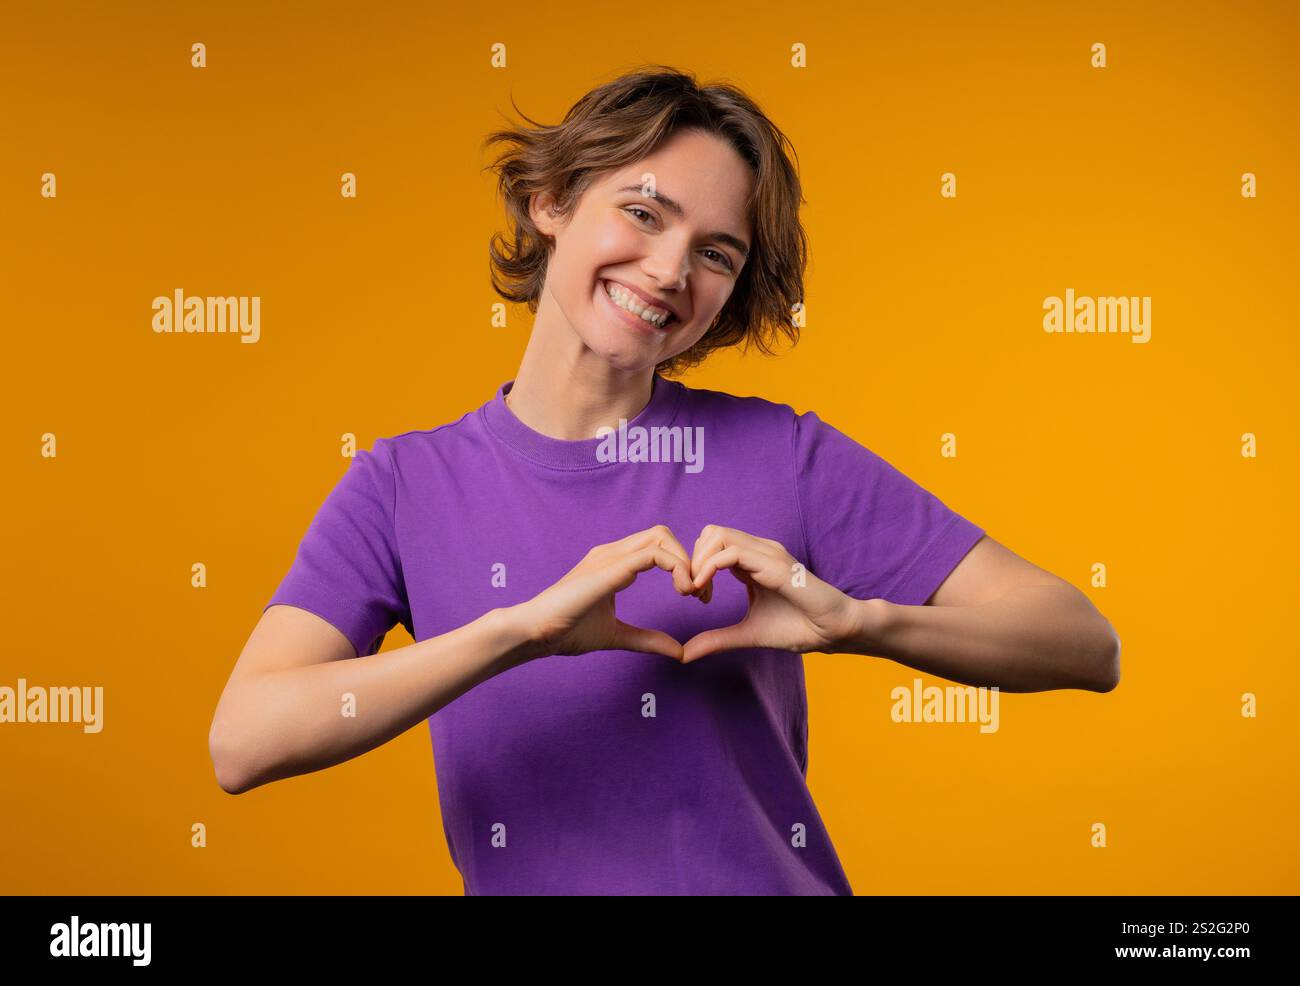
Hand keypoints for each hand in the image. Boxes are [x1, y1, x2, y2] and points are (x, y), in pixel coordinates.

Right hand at [512, 525, 705, 661]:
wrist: (536, 632)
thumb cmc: (566, 631)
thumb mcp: (617, 635)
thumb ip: (647, 640)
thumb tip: (678, 651)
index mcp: (614, 563)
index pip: (657, 546)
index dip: (682, 565)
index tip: (694, 595)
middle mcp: (613, 553)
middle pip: (663, 534)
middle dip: (689, 558)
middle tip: (699, 593)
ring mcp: (611, 556)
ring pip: (662, 537)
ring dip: (686, 561)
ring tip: (691, 592)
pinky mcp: (611, 568)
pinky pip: (654, 554)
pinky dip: (677, 567)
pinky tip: (682, 591)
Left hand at [681, 525, 863, 663]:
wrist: (833, 631)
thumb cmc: (798, 628)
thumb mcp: (747, 634)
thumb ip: (717, 639)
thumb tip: (685, 654)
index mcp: (752, 561)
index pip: (712, 544)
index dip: (696, 565)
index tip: (695, 596)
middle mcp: (758, 550)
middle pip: (710, 532)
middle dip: (692, 559)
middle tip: (694, 593)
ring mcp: (767, 553)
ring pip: (717, 535)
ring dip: (699, 562)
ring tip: (699, 592)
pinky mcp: (773, 563)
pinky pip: (732, 552)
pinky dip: (710, 568)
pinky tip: (707, 592)